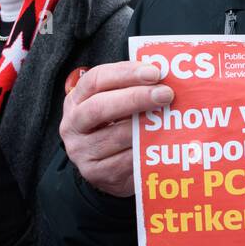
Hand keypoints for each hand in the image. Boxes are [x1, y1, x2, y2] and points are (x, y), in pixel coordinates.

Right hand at [59, 61, 173, 195]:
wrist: (109, 169)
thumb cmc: (116, 127)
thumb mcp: (116, 104)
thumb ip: (133, 88)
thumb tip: (167, 75)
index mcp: (76, 100)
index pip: (96, 80)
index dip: (125, 73)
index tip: (154, 72)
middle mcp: (73, 125)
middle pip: (99, 107)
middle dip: (135, 98)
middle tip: (165, 93)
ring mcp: (82, 151)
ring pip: (116, 135)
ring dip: (146, 125)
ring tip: (171, 118)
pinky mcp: (96, 173)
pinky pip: (126, 160)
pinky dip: (146, 149)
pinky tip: (163, 142)